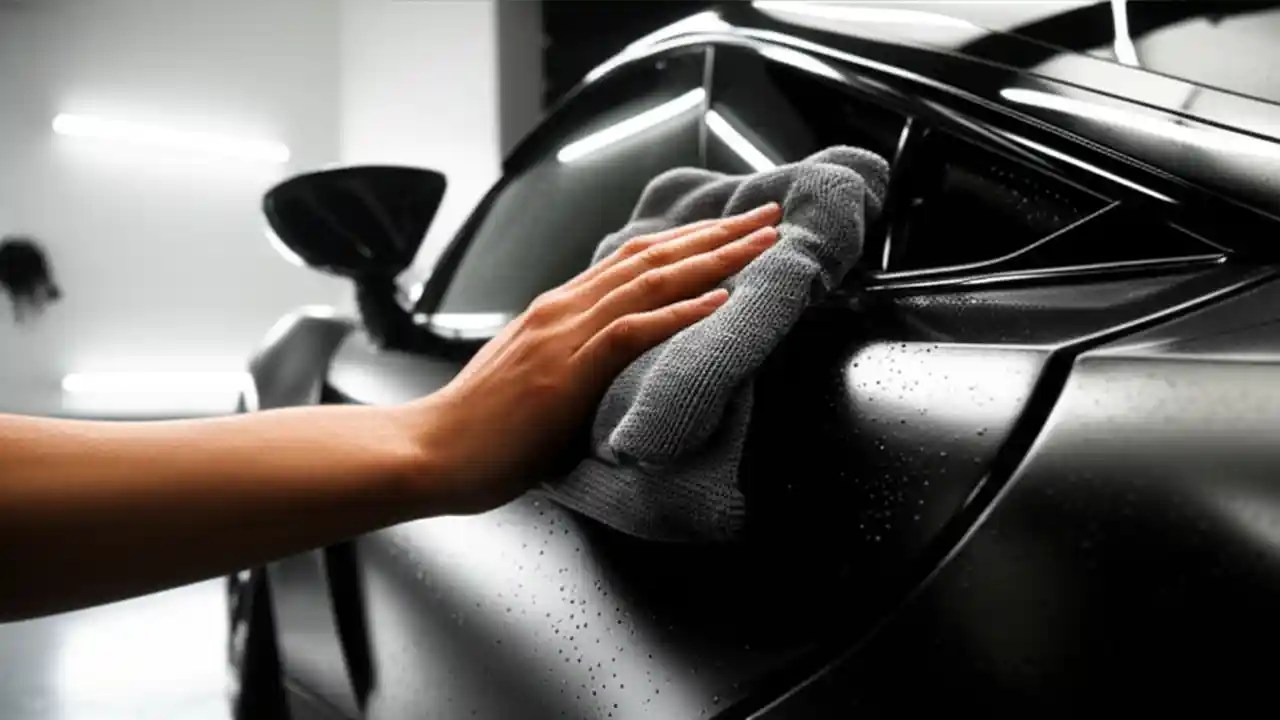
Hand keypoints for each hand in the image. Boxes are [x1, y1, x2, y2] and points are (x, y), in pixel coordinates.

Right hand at [404, 202, 782, 513]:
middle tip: (765, 218)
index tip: (729, 229)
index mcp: (557, 311)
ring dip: (713, 259)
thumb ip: (569, 361)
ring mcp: (563, 335)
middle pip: (652, 257)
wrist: (430, 451)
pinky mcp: (565, 372)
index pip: (632, 259)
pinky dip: (680, 313)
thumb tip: (607, 368)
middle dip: (715, 234)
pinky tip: (720, 300)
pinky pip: (631, 332)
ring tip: (760, 245)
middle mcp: (563, 309)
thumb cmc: (479, 428)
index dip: (686, 240)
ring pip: (650, 281)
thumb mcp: (532, 379)